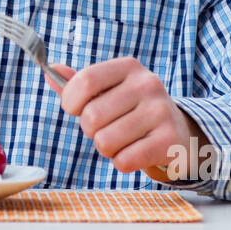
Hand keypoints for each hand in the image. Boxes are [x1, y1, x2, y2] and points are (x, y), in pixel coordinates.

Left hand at [45, 58, 210, 183]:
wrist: (180, 132)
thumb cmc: (133, 111)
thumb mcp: (109, 91)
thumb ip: (79, 84)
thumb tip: (51, 71)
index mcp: (128, 67)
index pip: (85, 81)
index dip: (70, 102)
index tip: (75, 110)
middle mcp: (147, 84)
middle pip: (91, 116)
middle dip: (91, 130)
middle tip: (107, 128)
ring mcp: (161, 111)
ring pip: (105, 141)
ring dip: (107, 148)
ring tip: (123, 140)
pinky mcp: (170, 140)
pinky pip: (124, 160)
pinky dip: (123, 162)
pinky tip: (136, 152)